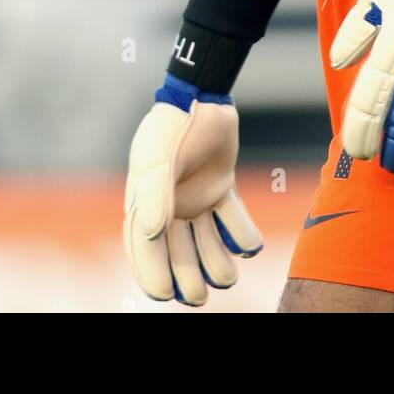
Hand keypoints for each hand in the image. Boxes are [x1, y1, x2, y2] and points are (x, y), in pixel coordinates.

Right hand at [123, 76, 262, 304]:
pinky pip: (232, 221)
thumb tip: (150, 235)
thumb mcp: (157, 160)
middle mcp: (169, 208)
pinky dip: (242, 236)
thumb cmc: (172, 128)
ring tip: (227, 275)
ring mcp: (196, 199)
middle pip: (177, 254)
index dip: (153, 275)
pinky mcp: (221, 189)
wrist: (203, 97)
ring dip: (216, 263)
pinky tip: (249, 247)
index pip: (144, 250)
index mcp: (145, 205)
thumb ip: (153, 196)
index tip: (166, 295)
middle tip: (200, 295)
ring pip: (206, 243)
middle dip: (188, 278)